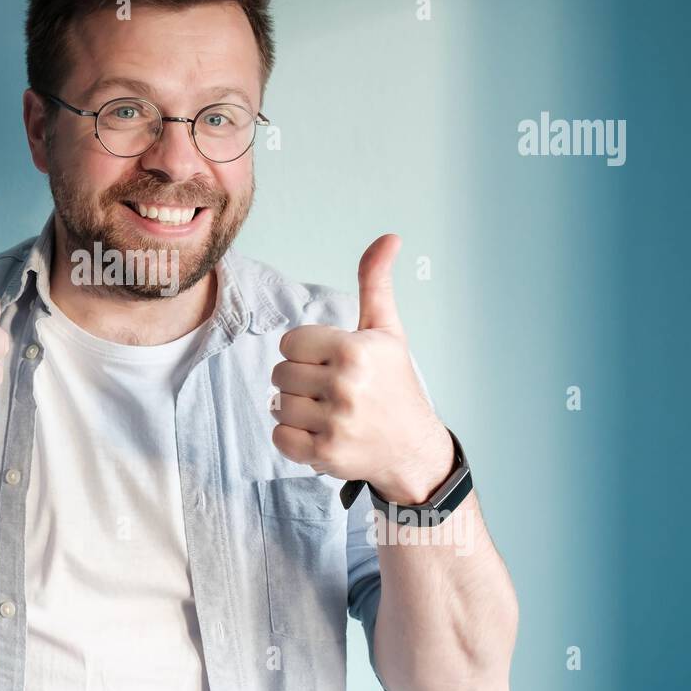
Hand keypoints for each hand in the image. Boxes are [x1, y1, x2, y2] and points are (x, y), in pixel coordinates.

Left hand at [270, 234, 451, 504]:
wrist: (413, 448)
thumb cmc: (395, 384)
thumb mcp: (387, 331)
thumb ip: (375, 283)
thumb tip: (388, 237)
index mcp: (355, 350)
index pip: (290, 342)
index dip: (305, 352)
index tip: (330, 362)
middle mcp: (345, 385)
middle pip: (280, 373)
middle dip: (299, 380)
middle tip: (330, 389)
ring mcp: (335, 422)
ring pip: (277, 405)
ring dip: (295, 410)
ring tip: (326, 412)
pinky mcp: (325, 454)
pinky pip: (280, 437)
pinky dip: (293, 437)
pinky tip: (320, 432)